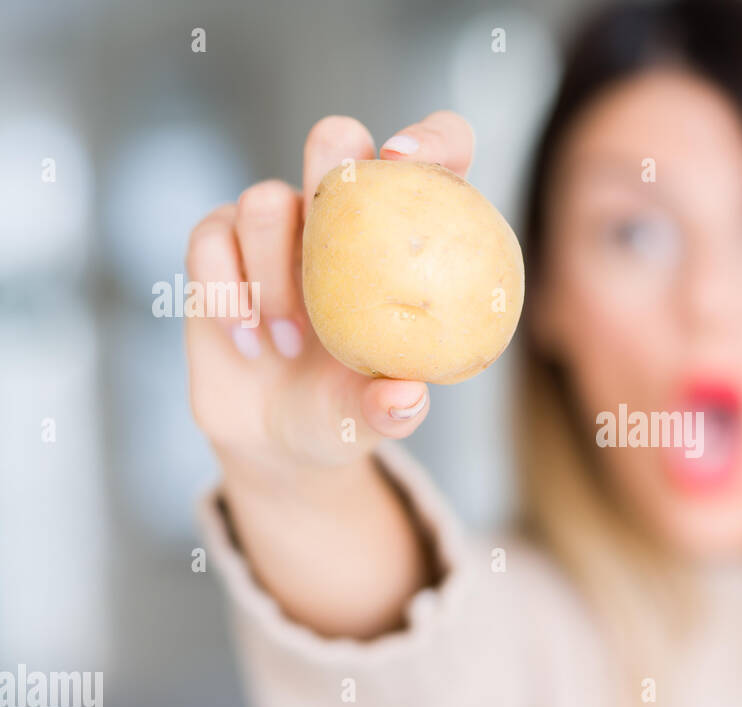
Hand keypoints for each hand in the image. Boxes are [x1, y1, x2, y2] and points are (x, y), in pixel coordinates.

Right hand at [184, 111, 475, 481]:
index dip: (434, 139)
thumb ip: (392, 406)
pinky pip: (211, 236)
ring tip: (287, 344)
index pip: (438, 156)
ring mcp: (279, 226)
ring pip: (266, 200)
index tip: (405, 157)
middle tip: (327, 226)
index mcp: (406, 239)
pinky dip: (223, 288)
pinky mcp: (220, 244)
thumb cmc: (346, 414)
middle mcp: (345, 217)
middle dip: (331, 163)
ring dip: (273, 272)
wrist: (275, 439)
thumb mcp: (374, 417)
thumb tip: (405, 396)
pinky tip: (247, 341)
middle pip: (338, 140)